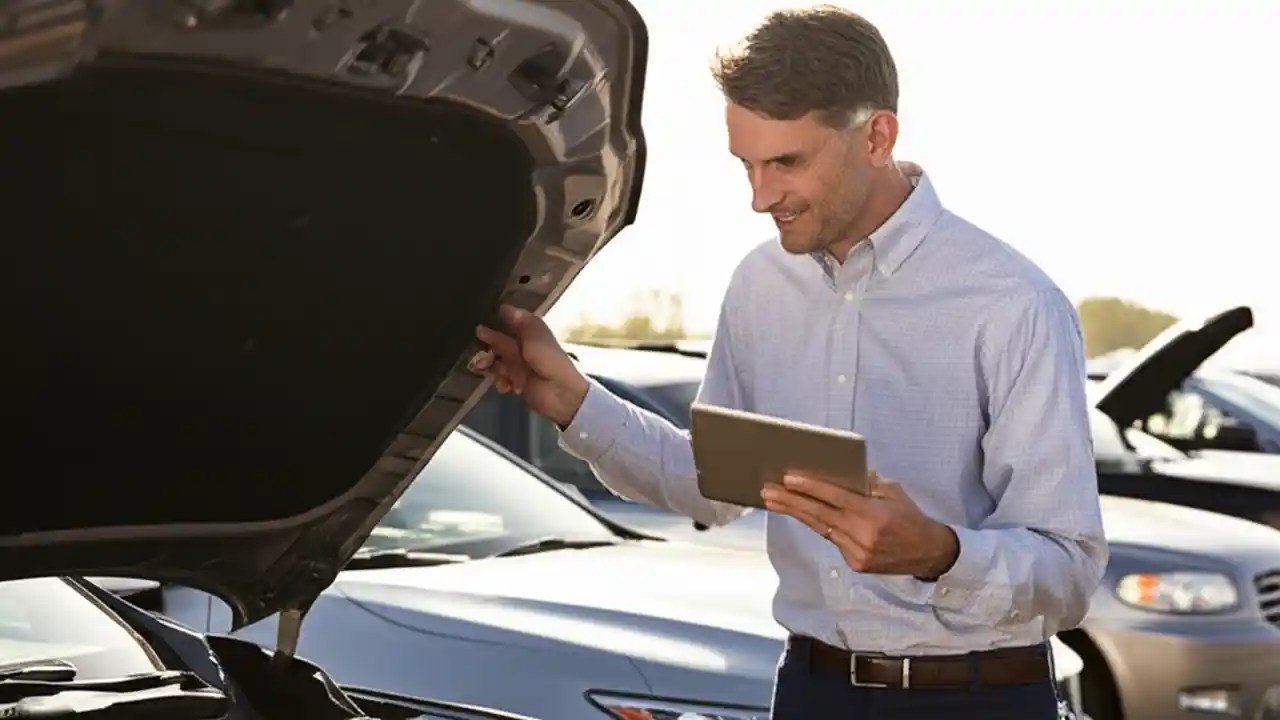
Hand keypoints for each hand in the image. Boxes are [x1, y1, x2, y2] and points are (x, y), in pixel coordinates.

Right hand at [469, 304, 588, 426]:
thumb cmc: (547, 359)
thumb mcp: (535, 335)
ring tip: (487, 369)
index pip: (508, 322)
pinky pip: (500, 378)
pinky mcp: (515, 381)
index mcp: (530, 331)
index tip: (479, 321)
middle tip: (483, 353)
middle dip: (490, 347)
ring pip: (496, 360)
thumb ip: (518, 322)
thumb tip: (504, 306)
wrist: (558, 391)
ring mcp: (518, 364)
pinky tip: (507, 385)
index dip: (494, 322)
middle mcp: (522, 346)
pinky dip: (501, 381)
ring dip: (493, 366)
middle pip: (498, 342)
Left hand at [760, 472, 958, 579]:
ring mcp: (857, 552)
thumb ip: (868, 484)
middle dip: (790, 502)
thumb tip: (843, 473)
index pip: (835, 498)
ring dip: (796, 513)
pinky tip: (801, 514)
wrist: (928, 553)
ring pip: (821, 528)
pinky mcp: (855, 563)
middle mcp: (862, 534)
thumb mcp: (894, 492)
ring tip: (773, 501)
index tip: (788, 479)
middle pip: (819, 515)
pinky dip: (819, 526)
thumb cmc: (910, 517)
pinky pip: (832, 540)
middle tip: (767, 491)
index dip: (810, 488)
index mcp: (873, 514)